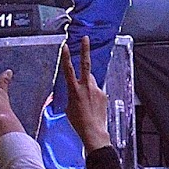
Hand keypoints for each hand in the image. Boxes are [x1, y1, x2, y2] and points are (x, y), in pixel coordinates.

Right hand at [59, 36, 111, 153]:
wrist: (93, 130)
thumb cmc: (77, 121)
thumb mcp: (68, 106)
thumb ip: (72, 94)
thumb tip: (75, 88)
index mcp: (74, 90)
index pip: (68, 70)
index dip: (66, 58)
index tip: (65, 46)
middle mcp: (86, 87)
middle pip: (86, 65)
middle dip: (85, 50)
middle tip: (85, 38)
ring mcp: (96, 89)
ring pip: (91, 80)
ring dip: (87, 84)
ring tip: (85, 100)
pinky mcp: (103, 93)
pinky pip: (96, 90)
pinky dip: (93, 94)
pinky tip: (92, 105)